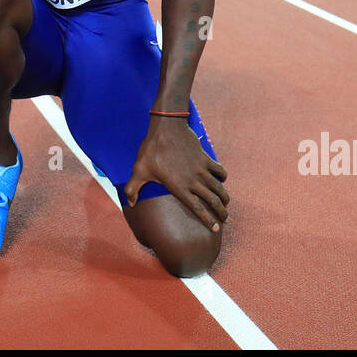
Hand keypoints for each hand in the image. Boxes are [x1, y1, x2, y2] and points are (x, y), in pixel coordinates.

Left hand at [124, 116, 228, 230]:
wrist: (166, 128)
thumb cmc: (152, 150)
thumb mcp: (139, 170)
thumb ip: (133, 188)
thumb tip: (130, 204)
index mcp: (179, 188)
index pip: (197, 209)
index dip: (208, 220)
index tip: (215, 229)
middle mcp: (193, 181)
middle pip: (213, 201)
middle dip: (221, 212)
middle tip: (225, 219)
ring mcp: (201, 169)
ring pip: (218, 187)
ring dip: (225, 197)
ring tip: (226, 204)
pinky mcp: (205, 158)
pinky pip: (219, 170)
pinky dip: (223, 176)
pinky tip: (222, 180)